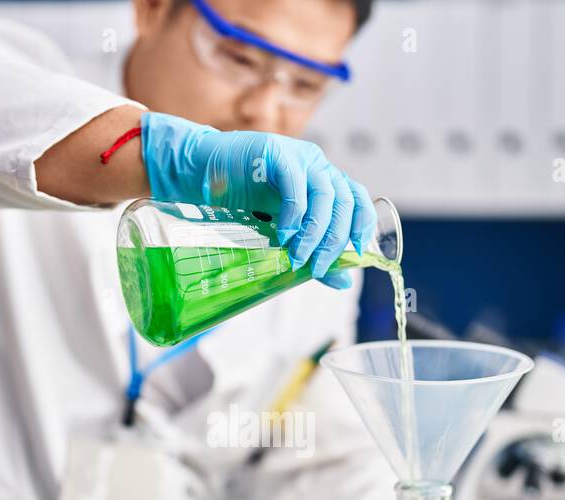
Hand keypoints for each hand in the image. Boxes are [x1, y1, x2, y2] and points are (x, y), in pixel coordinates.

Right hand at [140, 112, 375, 288]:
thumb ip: (313, 250)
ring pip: (324, 194)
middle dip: (335, 238)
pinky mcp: (276, 152)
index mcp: (324, 179)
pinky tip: (284, 234)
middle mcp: (317, 164)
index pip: (357, 198)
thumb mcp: (282, 231)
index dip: (362, 225)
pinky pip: (295, 185)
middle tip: (319, 266)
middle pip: (343, 200)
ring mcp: (297, 155)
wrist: (203, 174)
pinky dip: (294, 214)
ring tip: (298, 256)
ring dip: (315, 231)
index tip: (357, 253)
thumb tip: (342, 281)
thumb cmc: (242, 200)